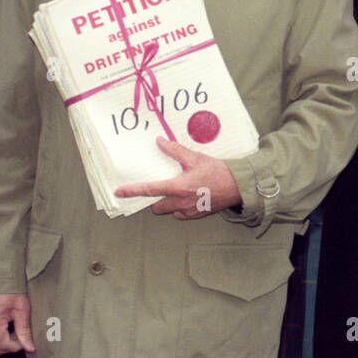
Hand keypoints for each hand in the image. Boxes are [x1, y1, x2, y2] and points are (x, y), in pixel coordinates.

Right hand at [0, 294, 36, 354]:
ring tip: (13, 332)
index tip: (24, 341)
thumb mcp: (22, 310)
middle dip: (8, 347)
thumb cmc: (13, 291)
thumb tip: (30, 348)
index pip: (2, 345)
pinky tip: (5, 329)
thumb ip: (25, 331)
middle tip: (19, 336)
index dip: (15, 347)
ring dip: (1, 344)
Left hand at [115, 137, 241, 217]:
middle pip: (157, 207)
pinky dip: (180, 209)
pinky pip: (181, 215)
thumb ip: (175, 151)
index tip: (119, 193)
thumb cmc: (218, 172)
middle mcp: (180, 202)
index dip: (132, 191)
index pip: (149, 190)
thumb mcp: (196, 158)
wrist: (237, 187)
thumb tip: (160, 142)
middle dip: (156, 200)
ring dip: (168, 205)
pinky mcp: (197, 215)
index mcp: (178, 187)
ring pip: (168, 212)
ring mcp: (188, 211)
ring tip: (178, 194)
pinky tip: (189, 199)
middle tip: (163, 190)